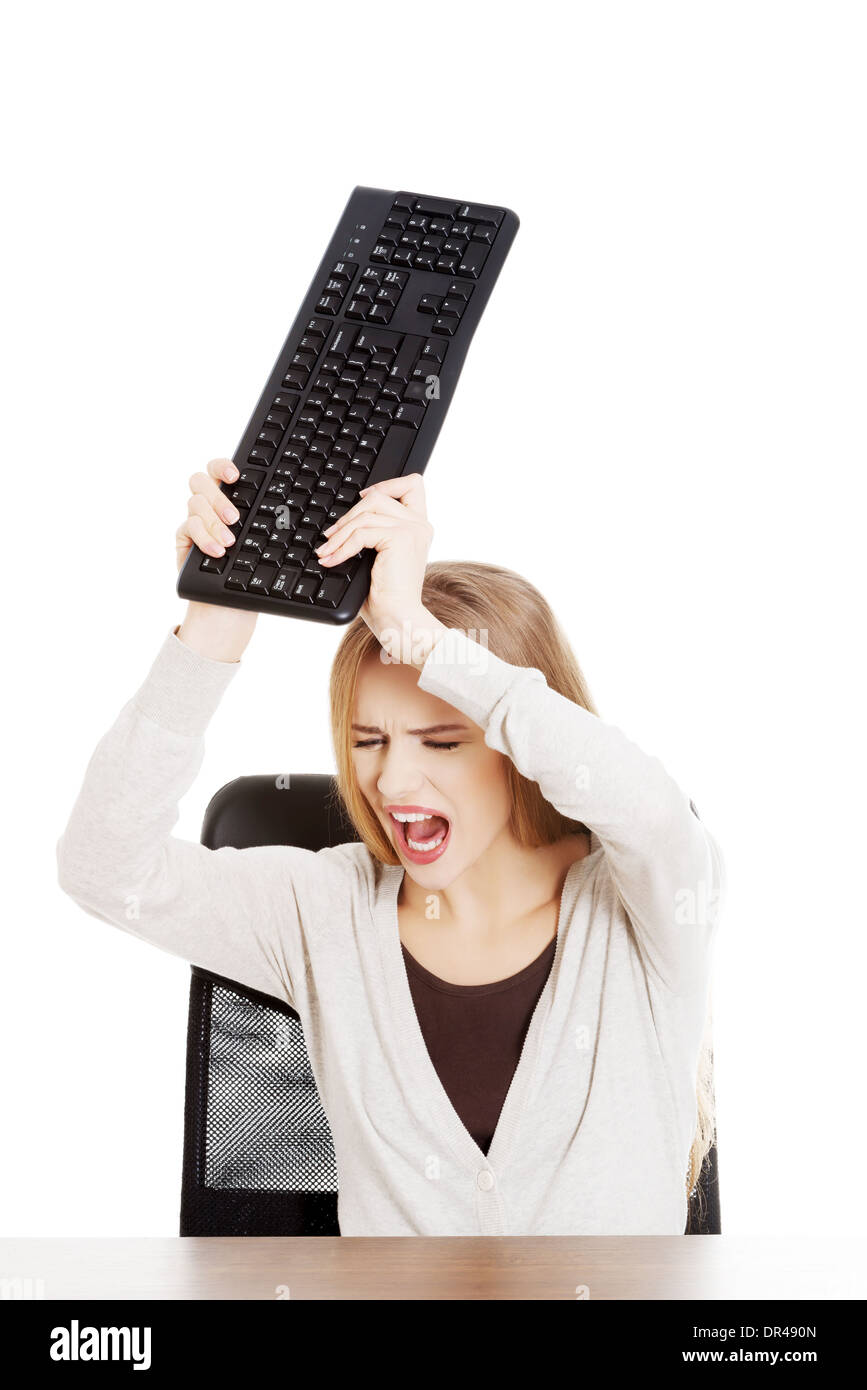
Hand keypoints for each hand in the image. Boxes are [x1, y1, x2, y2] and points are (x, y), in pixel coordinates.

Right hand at [175, 458, 258, 661]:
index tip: (236, 475)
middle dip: (219, 497)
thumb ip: (272, 522)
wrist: (231, 609)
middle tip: (236, 518)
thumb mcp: (268, 545)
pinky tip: (218, 551)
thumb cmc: (253, 575)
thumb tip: (301, 506)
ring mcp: (195, 522)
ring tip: (230, 542)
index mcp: (231, 499)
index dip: (222, 466)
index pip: (218, 471)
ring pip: (194, 503)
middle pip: (200, 480)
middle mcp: (209, 507)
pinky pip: (186, 527)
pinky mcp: (185, 540)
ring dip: (213, 521)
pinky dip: (204, 538)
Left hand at [314, 473, 447, 664]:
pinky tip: (332, 559)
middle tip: (330, 536)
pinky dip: (342, 547)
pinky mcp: (401, 538)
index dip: (385, 483)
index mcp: (417, 526)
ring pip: (366, 513)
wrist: (397, 619)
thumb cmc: (387, 597)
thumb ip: (371, 534)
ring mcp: (412, 529)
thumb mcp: (378, 558)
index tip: (361, 498)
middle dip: (348, 515)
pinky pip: (362, 533)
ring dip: (340, 533)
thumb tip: (340, 523)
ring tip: (326, 551)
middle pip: (378, 496)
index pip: (411, 484)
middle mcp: (419, 524)